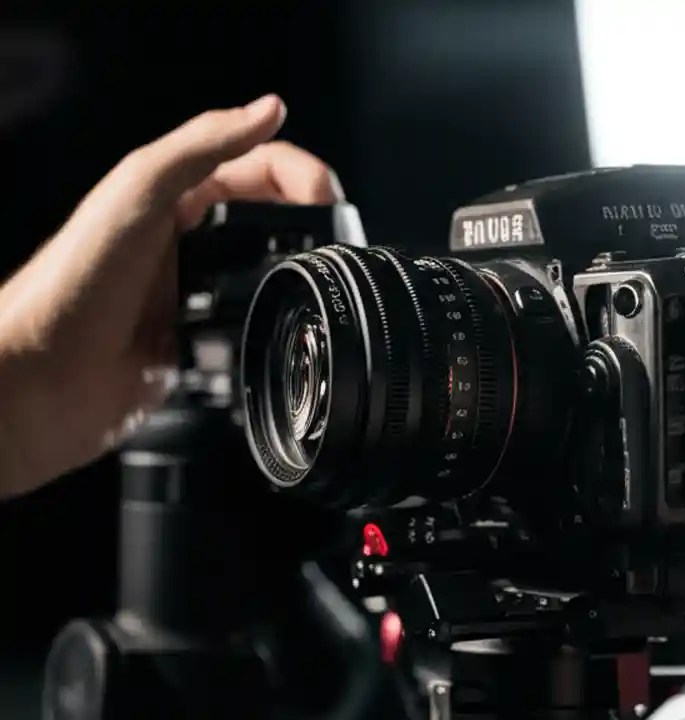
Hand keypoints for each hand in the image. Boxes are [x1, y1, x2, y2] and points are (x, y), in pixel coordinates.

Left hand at [0, 95, 342, 497]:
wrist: (42, 380)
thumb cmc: (73, 283)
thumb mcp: (140, 191)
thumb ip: (204, 146)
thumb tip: (268, 109)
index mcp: (174, 194)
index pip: (259, 165)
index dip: (302, 173)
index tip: (328, 199)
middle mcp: (186, 241)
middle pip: (273, 215)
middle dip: (312, 220)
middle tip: (335, 239)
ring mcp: (196, 293)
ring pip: (270, 272)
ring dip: (298, 271)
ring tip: (319, 278)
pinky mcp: (202, 344)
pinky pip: (256, 327)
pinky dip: (276, 323)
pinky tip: (284, 323)